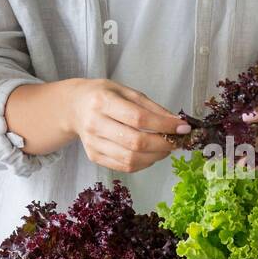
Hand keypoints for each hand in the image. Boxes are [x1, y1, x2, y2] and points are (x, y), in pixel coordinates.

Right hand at [65, 78, 191, 173]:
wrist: (74, 107)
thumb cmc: (103, 96)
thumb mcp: (126, 91)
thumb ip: (151, 107)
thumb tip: (177, 124)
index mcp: (102, 101)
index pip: (138, 118)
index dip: (164, 125)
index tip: (183, 128)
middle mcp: (94, 124)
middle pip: (135, 142)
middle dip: (163, 144)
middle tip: (177, 141)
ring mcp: (92, 143)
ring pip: (131, 159)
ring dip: (155, 156)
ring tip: (165, 148)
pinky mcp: (94, 157)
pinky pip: (124, 167)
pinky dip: (143, 163)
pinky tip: (150, 154)